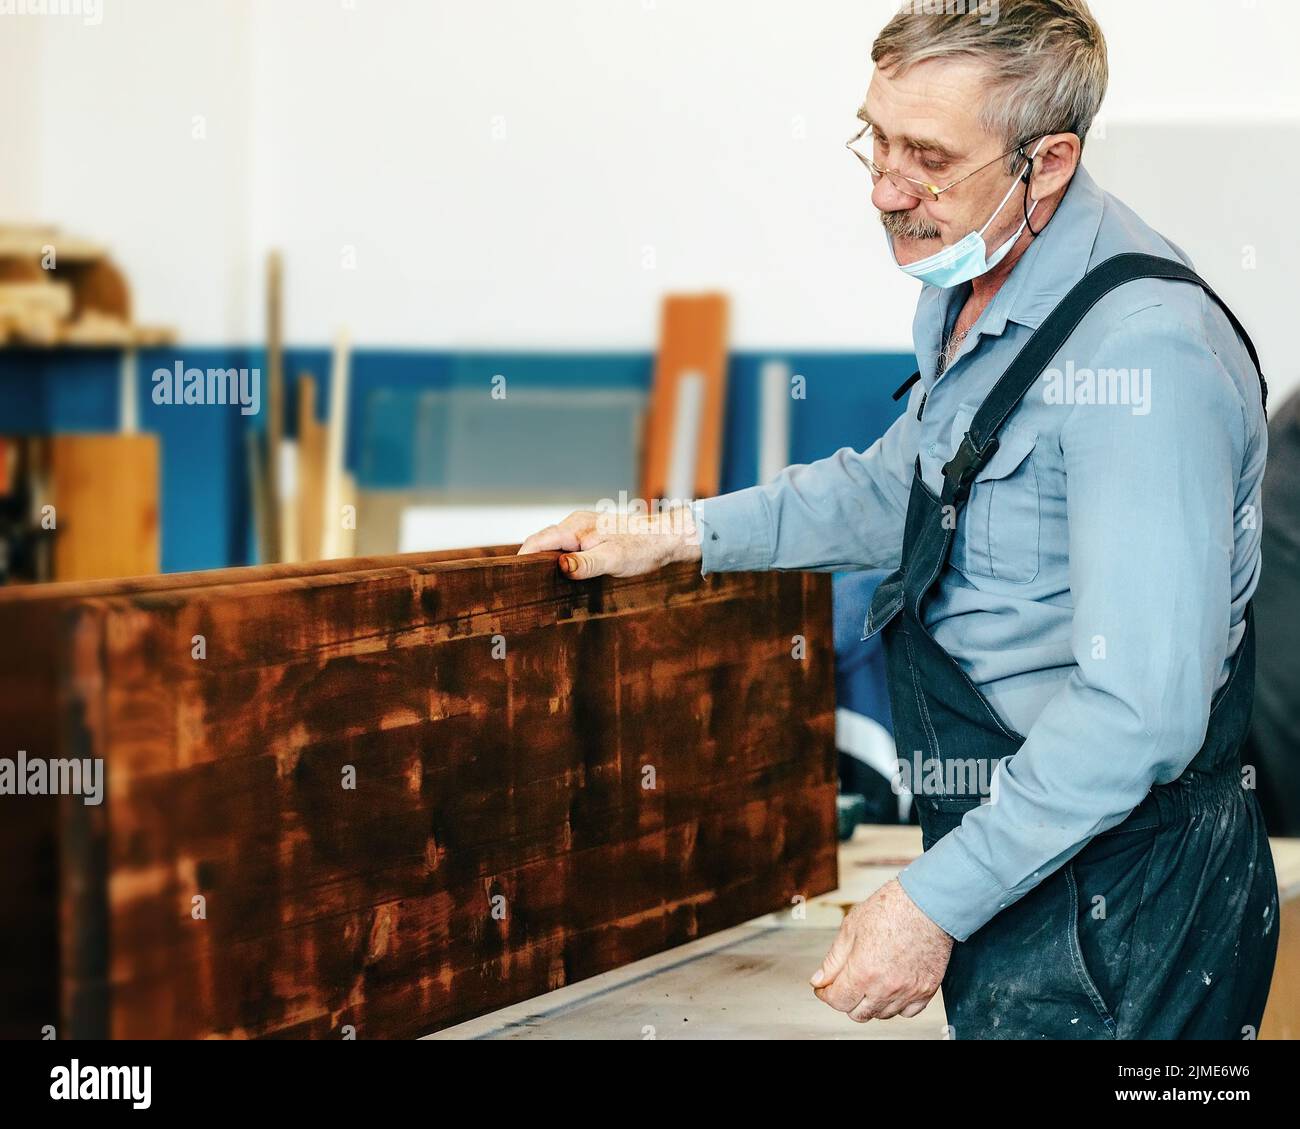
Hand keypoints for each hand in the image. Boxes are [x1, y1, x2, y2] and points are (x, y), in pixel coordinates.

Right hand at [516, 507, 702, 579]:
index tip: (508, 576)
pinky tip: (560, 574)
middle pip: (543, 542)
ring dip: (545, 560)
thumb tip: (560, 566)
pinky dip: (558, 558)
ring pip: (555, 544)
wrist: (666, 537)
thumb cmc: (642, 549)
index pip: (538, 541)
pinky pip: (567, 545)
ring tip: (535, 583)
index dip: (522, 557)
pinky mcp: (591, 535)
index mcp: (576, 527)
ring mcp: (583, 528)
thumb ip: (585, 564)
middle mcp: (576, 524)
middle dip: (530, 560)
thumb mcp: (613, 560)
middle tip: (519, 586)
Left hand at [810, 878, 952, 1022]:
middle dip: (846, 1000)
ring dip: (871, 1003)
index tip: (823, 988)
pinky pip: (907, 1012)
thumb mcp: (851, 927)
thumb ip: (833, 960)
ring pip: (881, 1014)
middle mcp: (885, 988)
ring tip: (869, 981)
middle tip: (845, 983)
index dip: (826, 994)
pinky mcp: (926, 991)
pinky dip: (896, 1005)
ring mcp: (908, 992)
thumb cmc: (892, 908)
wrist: (928, 903)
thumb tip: (819, 980)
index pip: (837, 1001)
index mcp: (863, 972)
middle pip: (858, 1014)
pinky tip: (891, 988)